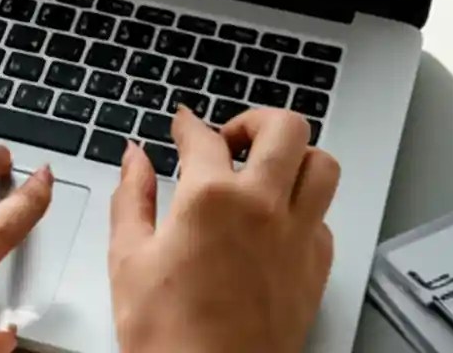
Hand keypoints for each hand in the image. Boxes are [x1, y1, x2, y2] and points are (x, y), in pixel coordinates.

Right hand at [108, 107, 339, 352]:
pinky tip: (275, 220)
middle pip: (285, 128)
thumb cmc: (166, 335)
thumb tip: (133, 158)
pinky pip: (325, 216)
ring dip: (294, 157)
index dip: (186, 123)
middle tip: (230, 139)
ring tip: (263, 170)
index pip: (202, 135)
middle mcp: (263, 207)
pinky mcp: (316, 268)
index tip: (181, 123)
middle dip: (255, 121)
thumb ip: (131, 196)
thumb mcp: (127, 257)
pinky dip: (305, 206)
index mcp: (210, 197)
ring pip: (322, 165)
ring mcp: (297, 237)